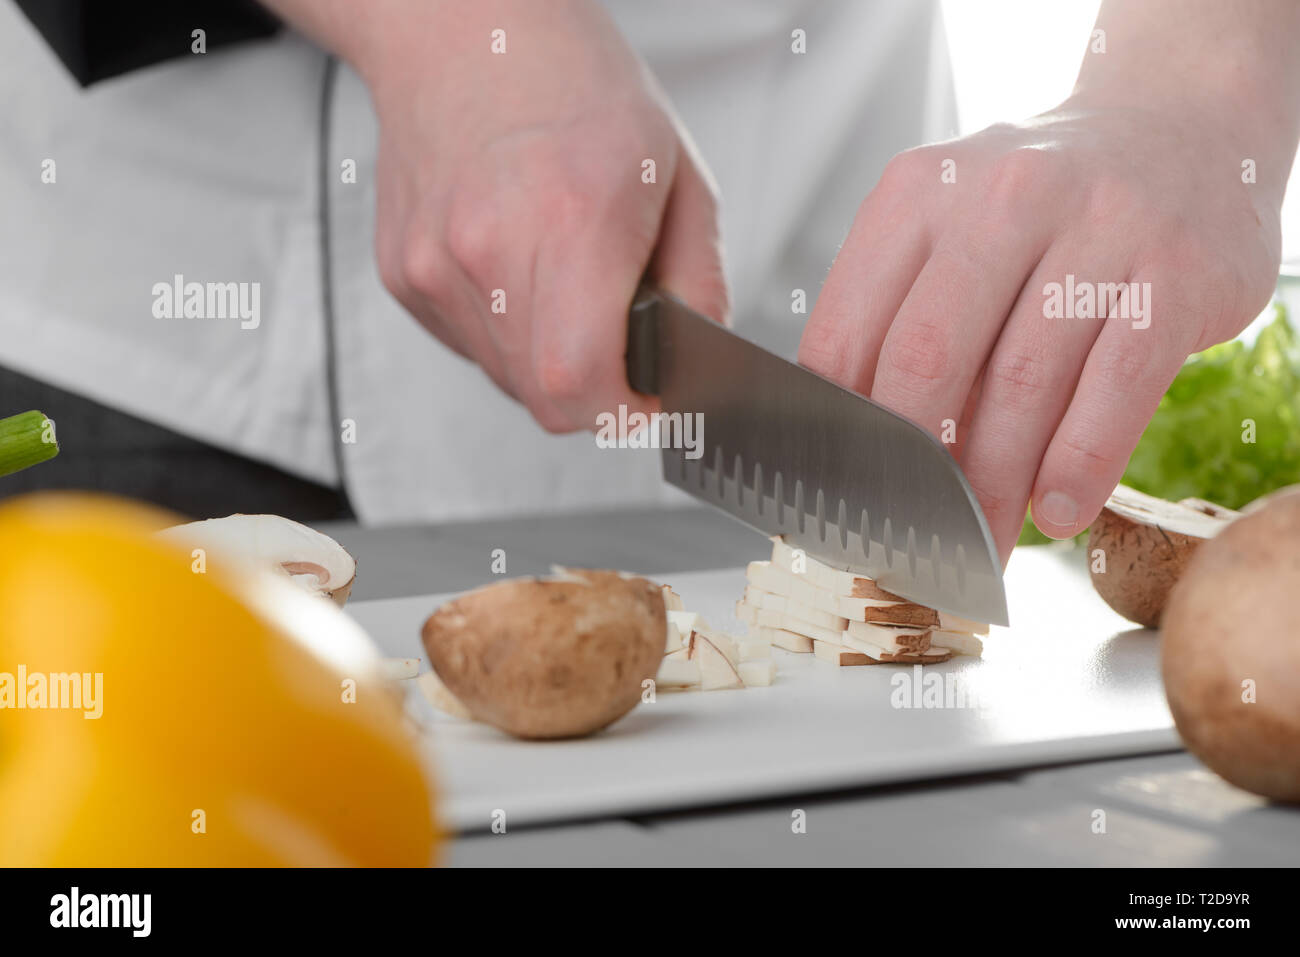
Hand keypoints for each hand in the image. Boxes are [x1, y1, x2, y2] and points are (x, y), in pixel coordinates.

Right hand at [353, 0, 726, 432]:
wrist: (462, 33)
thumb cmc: (572, 86)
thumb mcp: (676, 172)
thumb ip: (698, 283)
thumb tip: (699, 365)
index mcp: (571, 218)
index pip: (580, 383)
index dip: (624, 412)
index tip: (649, 399)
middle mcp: (489, 249)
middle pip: (546, 399)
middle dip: (597, 391)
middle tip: (618, 340)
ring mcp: (435, 266)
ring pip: (507, 380)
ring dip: (549, 361)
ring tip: (563, 281)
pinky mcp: (403, 276)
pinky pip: (470, 347)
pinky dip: (507, 333)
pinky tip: (518, 268)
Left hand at [798, 101, 1282, 560]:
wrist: (1180, 129)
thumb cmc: (1042, 210)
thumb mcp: (952, 232)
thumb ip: (903, 319)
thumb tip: (862, 453)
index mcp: (918, 192)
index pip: (848, 332)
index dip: (837, 429)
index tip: (840, 493)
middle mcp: (1002, 196)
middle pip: (928, 360)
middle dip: (912, 468)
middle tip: (910, 535)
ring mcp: (1097, 227)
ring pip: (1022, 384)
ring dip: (996, 487)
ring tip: (982, 544)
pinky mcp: (1176, 272)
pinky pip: (1116, 389)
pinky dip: (1080, 464)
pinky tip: (1058, 511)